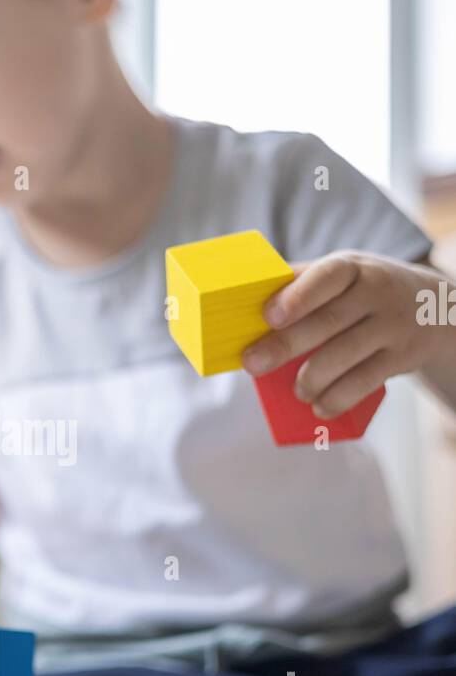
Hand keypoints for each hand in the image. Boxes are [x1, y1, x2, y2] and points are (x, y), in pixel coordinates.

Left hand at [241, 251, 453, 418]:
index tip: (268, 316)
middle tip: (252, 364)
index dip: (297, 296)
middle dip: (286, 345)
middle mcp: (376, 292)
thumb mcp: (343, 274)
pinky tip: (320, 408)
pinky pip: (366, 382)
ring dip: (313, 378)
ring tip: (298, 390)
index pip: (326, 276)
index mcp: (352, 267)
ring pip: (346, 355)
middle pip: (328, 321)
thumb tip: (242, 296)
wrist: (433, 306)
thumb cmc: (364, 291)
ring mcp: (392, 325)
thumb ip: (300, 282)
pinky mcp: (401, 357)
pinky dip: (338, 399)